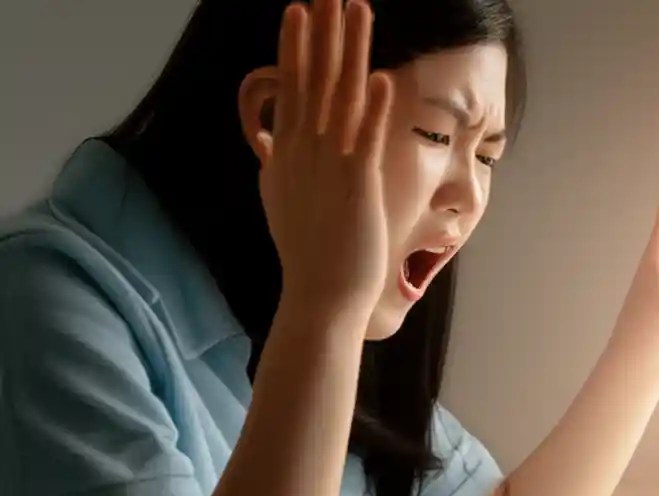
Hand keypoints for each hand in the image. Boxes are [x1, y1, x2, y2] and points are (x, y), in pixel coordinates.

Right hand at [254, 0, 392, 323]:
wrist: (319, 296)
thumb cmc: (309, 254)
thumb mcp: (281, 199)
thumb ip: (278, 165)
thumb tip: (271, 142)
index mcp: (285, 154)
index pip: (292, 87)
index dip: (297, 46)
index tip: (300, 10)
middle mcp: (302, 153)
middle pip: (312, 79)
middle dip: (321, 33)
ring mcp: (328, 166)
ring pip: (340, 97)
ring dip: (350, 51)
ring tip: (357, 11)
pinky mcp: (356, 186)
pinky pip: (364, 138)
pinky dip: (372, 108)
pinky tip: (380, 77)